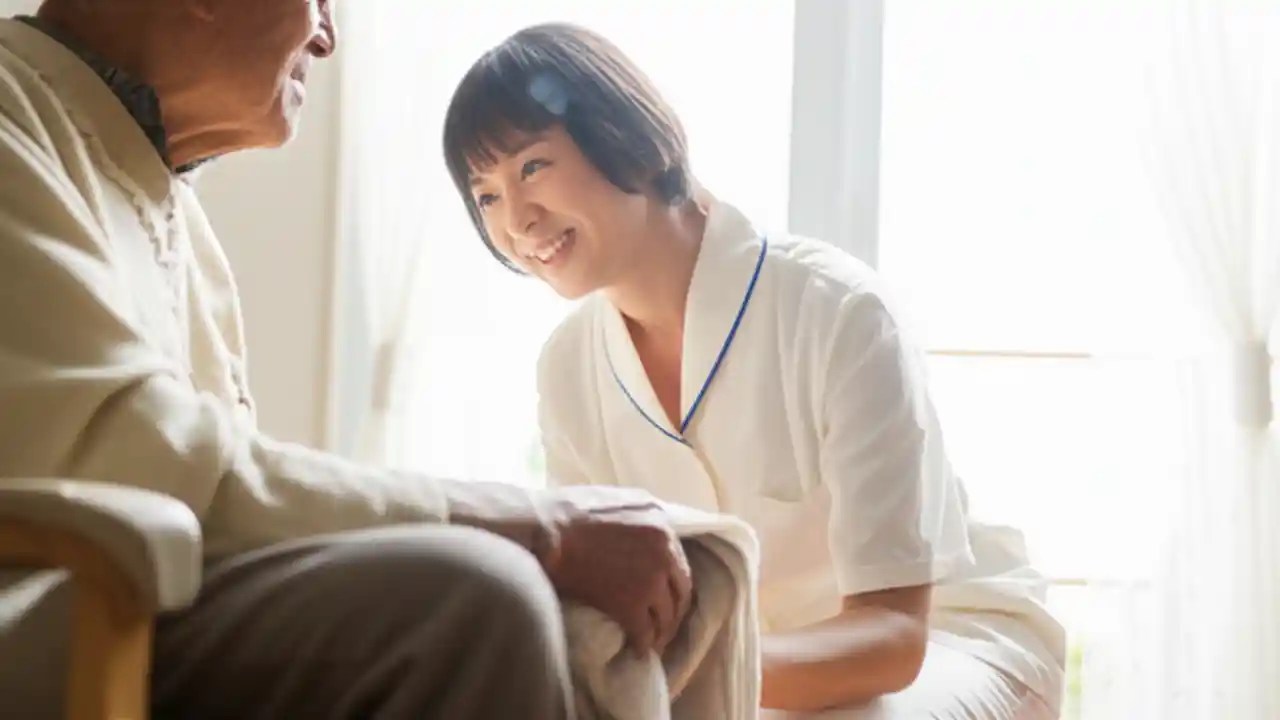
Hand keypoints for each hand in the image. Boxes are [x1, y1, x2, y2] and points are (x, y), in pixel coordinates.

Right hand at [545, 503, 693, 656]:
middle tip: (663, 624)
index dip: (673, 585)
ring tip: (652, 641)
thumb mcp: (620, 498)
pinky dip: (643, 645)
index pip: (679, 565)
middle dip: (673, 612)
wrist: (547, 531)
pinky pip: (645, 634)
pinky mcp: (630, 606)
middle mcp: (665, 554)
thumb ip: (643, 515)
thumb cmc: (571, 510)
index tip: (666, 597)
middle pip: (680, 594)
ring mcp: (650, 582)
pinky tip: (638, 650)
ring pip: (666, 618)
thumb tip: (651, 531)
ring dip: (661, 632)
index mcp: (663, 526)